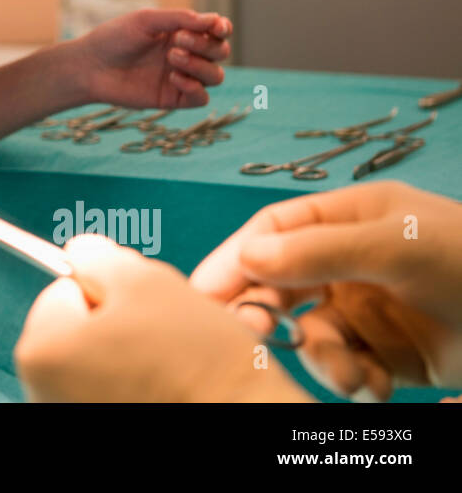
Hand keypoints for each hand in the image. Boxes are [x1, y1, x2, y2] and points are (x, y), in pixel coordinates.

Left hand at [14, 235, 310, 401]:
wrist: (243, 419)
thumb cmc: (199, 364)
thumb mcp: (146, 283)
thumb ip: (100, 257)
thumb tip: (82, 252)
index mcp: (41, 351)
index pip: (64, 288)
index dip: (109, 287)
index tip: (142, 306)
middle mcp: (44, 390)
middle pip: (80, 326)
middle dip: (120, 319)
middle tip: (164, 332)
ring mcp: (70, 411)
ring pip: (102, 357)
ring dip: (134, 349)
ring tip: (173, 361)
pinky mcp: (102, 428)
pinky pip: (118, 387)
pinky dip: (142, 380)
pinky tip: (171, 384)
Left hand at [73, 8, 231, 108]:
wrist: (89, 66)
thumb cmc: (114, 38)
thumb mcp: (146, 20)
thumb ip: (181, 18)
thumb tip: (215, 19)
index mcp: (182, 32)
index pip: (217, 31)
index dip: (223, 29)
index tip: (216, 27)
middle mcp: (186, 54)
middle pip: (220, 52)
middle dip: (206, 45)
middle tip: (177, 41)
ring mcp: (181, 77)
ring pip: (215, 76)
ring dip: (201, 66)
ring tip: (173, 58)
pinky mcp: (172, 98)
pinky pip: (201, 98)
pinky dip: (195, 87)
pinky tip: (173, 77)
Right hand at [191, 181, 461, 398]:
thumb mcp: (396, 245)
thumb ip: (319, 249)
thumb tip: (248, 254)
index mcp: (350, 218)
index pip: (274, 231)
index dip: (236, 257)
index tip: (206, 291)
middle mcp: (352, 261)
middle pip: (280, 283)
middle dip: (267, 314)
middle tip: (254, 338)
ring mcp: (368, 307)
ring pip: (311, 334)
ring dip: (323, 358)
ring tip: (352, 374)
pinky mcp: (388, 352)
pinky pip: (346, 366)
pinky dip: (354, 380)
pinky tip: (378, 384)